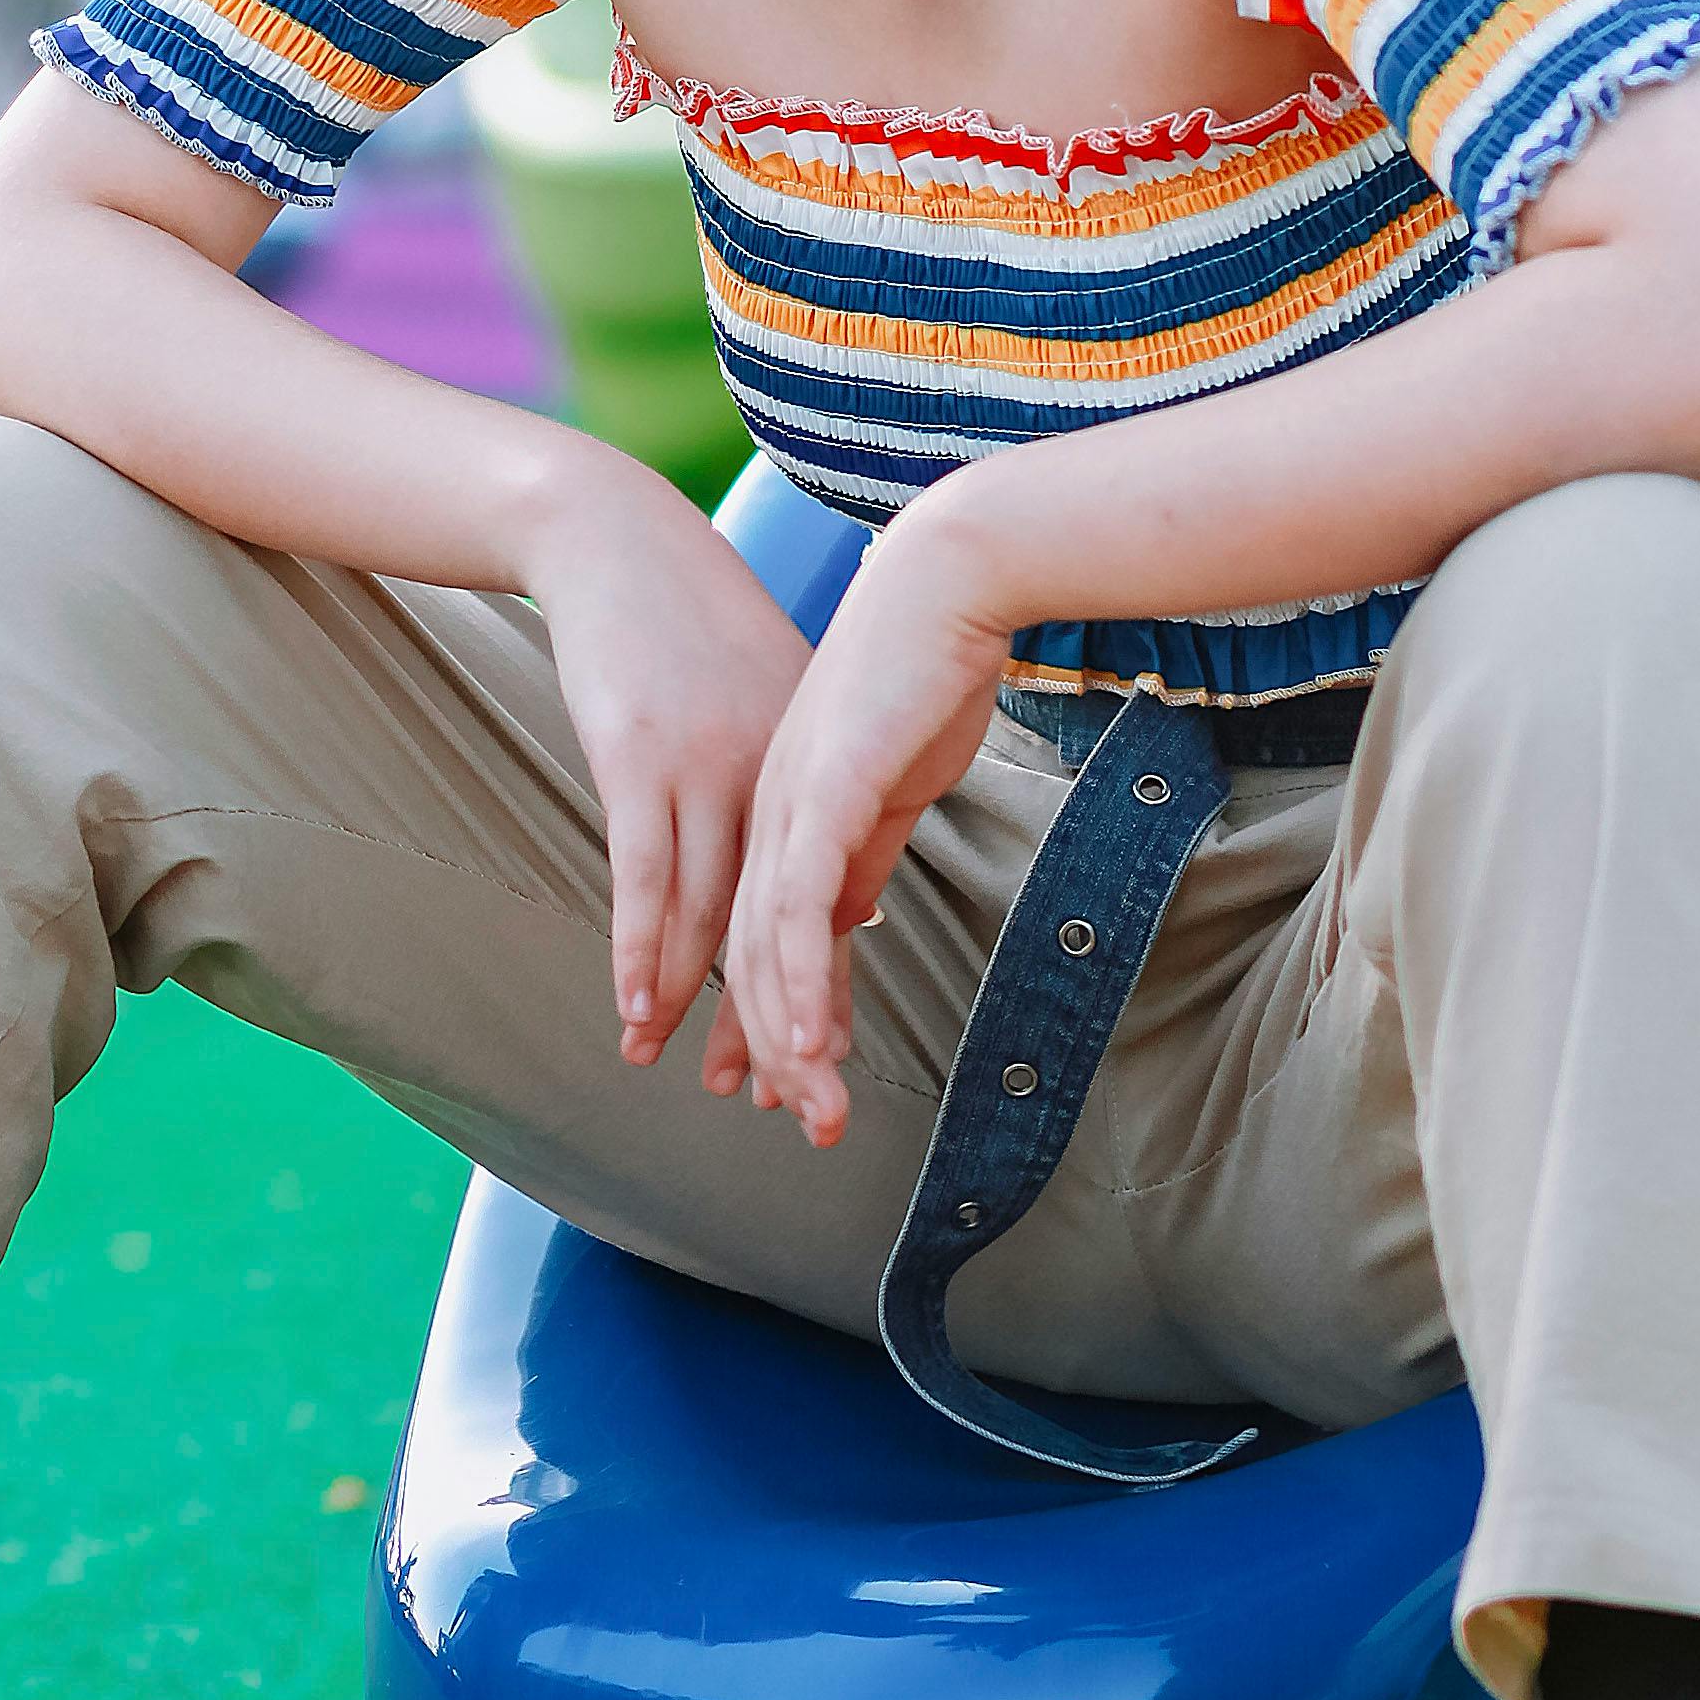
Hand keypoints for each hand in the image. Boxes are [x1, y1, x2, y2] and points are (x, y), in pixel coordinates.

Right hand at [520, 445, 820, 1072]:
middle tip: (800, 1115)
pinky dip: (646, 950)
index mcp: (812, 760)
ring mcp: (705, 765)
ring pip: (715, 911)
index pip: (824, 898)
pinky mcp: (637, 757)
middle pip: (781, 922)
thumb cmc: (690, 622)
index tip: (821, 1066)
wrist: (617, 537)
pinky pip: (647, 875)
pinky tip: (642, 1010)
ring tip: (704, 1080)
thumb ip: (802, 790)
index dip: (821, 988)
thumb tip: (837, 891)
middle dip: (787, 1025)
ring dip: (705, 1007)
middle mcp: (772, 770)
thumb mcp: (769, 700)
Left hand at [707, 513, 1013, 1146]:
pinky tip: (804, 1041)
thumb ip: (861, 848)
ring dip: (785, 1037)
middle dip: (768, 1044)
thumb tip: (851, 914)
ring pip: (769, 945)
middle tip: (791, 1119)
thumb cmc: (927, 668)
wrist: (946, 580)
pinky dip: (802, 980)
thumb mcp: (888, 779)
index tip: (774, 1077)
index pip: (762, 927)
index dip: (766, 1007)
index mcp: (780, 806)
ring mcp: (788, 803)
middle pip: (753, 951)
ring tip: (808, 1108)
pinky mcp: (824, 793)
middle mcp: (767, 812)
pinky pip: (800, 905)